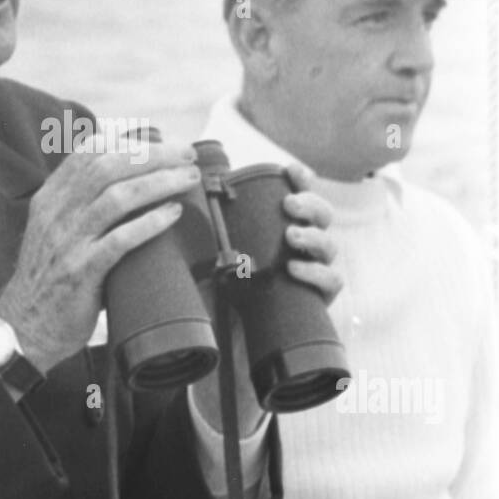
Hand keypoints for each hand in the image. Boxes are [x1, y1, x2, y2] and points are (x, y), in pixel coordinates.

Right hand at [0, 138, 202, 374]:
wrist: (25, 327)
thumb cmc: (49, 279)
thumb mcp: (54, 231)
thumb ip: (80, 206)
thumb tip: (128, 185)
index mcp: (50, 198)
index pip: (88, 152)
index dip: (129, 141)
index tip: (162, 142)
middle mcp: (56, 213)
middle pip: (109, 167)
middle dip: (153, 155)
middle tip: (187, 155)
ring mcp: (68, 242)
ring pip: (117, 197)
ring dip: (159, 182)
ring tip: (188, 179)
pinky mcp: (80, 272)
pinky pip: (119, 240)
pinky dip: (150, 222)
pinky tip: (172, 213)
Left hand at [191, 162, 341, 434]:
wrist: (239, 328)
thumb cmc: (228, 280)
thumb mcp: (218, 247)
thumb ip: (204, 223)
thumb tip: (167, 190)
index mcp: (284, 222)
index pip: (302, 192)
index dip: (301, 178)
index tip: (290, 170)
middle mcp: (305, 242)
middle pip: (322, 214)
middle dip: (309, 204)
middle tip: (288, 204)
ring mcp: (315, 267)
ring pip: (329, 245)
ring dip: (312, 236)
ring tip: (290, 235)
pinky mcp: (319, 297)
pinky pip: (330, 282)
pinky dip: (316, 273)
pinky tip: (294, 268)